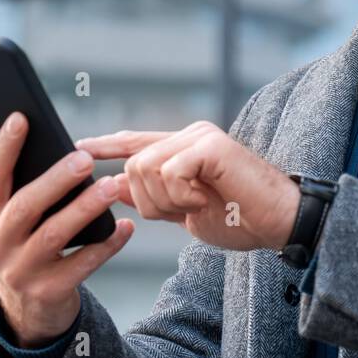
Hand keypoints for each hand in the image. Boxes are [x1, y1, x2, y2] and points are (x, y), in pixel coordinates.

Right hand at [0, 111, 133, 346]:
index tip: (21, 117)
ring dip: (84, 209)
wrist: (28, 311)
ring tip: (113, 186)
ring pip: (54, 235)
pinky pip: (82, 265)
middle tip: (85, 158)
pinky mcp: (48, 292)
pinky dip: (106, 245)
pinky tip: (125, 226)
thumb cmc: (21, 246)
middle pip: (25, 207)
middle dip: (55, 180)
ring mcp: (20, 271)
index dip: (4, 147)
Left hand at [75, 121, 300, 252]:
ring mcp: (200, 136)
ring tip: (197, 204)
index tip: (79, 147)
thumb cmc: (240, 218)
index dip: (105, 145)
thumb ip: (152, 197)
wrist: (278, 222)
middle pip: (133, 165)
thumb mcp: (185, 211)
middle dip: (148, 200)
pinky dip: (182, 195)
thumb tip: (111, 186)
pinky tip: (205, 199)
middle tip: (183, 210)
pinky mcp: (211, 145)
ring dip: (166, 199)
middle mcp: (190, 135)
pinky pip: (169, 171)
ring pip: (146, 168)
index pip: (135, 141)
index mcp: (183, 148)